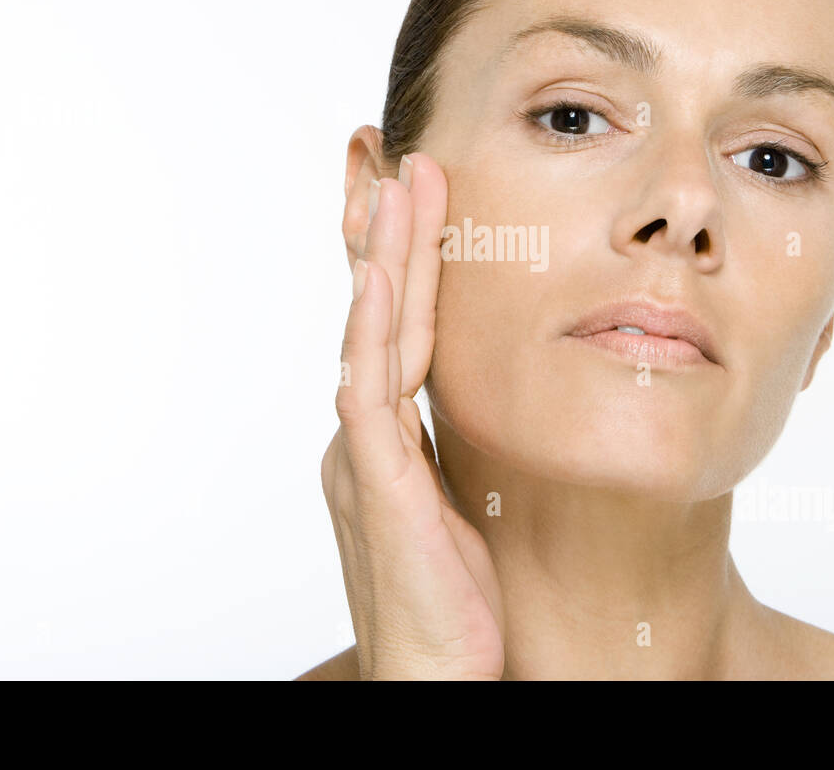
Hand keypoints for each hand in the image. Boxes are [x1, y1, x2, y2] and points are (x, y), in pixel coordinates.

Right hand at [322, 150, 504, 679]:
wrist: (439, 676)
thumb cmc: (455, 601)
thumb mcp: (460, 503)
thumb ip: (450, 448)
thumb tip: (469, 409)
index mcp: (387, 434)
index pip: (398, 327)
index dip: (404, 258)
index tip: (414, 196)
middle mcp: (365, 433)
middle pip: (376, 314)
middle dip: (385, 233)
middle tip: (394, 158)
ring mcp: (364, 454)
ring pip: (371, 336)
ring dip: (384, 258)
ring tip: (397, 184)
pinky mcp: (375, 484)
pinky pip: (371, 394)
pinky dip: (375, 332)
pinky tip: (383, 280)